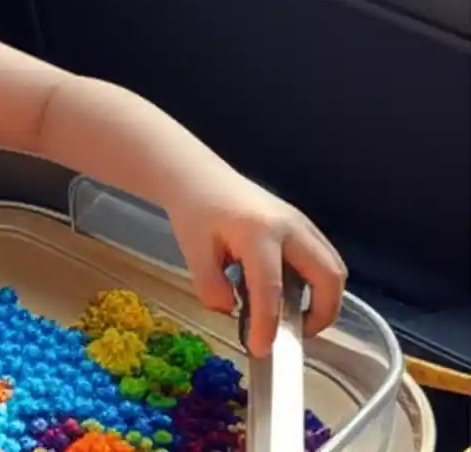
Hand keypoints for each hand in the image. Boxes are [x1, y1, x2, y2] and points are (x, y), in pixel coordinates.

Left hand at [168, 174, 347, 356]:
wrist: (199, 177)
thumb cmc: (195, 211)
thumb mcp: (192, 252)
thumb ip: (211, 287)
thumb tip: (232, 312)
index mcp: (258, 232)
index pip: (271, 287)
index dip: (269, 323)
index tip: (261, 349)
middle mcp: (290, 226)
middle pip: (328, 276)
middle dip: (321, 314)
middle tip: (295, 336)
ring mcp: (301, 223)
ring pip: (333, 267)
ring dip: (325, 299)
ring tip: (294, 319)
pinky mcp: (303, 226)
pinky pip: (324, 258)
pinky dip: (318, 284)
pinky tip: (290, 295)